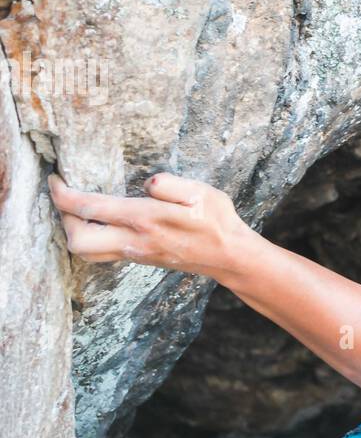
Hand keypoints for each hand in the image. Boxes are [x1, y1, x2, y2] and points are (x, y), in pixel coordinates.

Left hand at [47, 171, 250, 278]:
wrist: (228, 256)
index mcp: (145, 219)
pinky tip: (99, 223)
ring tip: (78, 211)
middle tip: (66, 197)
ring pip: (87, 253)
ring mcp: (135, 253)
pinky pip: (102, 254)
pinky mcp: (139, 259)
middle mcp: (134, 241)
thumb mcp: (201, 193)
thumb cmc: (216, 221)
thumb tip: (148, 182)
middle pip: (78, 241)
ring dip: (75, 232)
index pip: (90, 209)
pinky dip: (91, 238)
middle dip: (64, 218)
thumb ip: (172, 185)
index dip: (64, 194)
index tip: (55, 179)